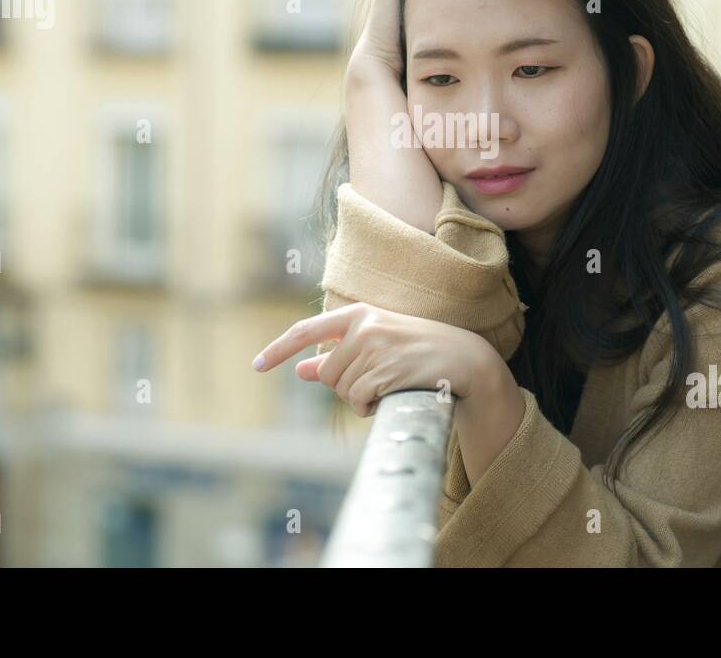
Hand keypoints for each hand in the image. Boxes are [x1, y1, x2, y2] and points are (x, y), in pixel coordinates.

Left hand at [251, 301, 499, 417]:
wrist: (464, 360)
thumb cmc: (418, 352)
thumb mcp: (376, 345)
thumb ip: (337, 357)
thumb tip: (301, 370)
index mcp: (357, 314)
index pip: (306, 330)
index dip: (278, 349)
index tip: (256, 365)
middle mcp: (362, 326)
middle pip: (328, 374)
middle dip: (347, 387)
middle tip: (379, 380)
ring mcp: (374, 348)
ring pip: (343, 391)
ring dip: (363, 399)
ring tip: (393, 384)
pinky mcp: (385, 370)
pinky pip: (359, 403)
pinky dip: (373, 407)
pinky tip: (396, 394)